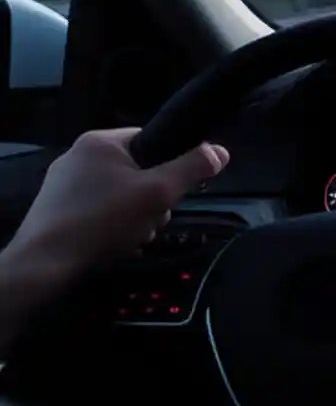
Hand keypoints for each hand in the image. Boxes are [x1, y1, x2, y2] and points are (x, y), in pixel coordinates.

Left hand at [0, 128, 227, 357]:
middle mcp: (78, 156)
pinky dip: (111, 228)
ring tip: (131, 238)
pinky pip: (99, 212)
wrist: (44, 265)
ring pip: (120, 195)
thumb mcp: (158, 193)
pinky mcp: (56, 211)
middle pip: (138, 172)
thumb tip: (221, 151)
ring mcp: (63, 185)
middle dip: (152, 201)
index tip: (172, 192)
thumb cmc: (103, 221)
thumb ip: (192, 169)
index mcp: (100, 141)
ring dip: (135, 217)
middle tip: (151, 221)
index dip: (170, 166)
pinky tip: (113, 245)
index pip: (151, 140)